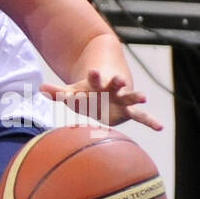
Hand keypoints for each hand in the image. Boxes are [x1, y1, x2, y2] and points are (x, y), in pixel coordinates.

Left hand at [41, 69, 159, 129]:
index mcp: (97, 84)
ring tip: (144, 97)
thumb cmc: (85, 94)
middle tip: (119, 80)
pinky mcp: (127, 111)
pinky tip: (160, 127)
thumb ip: (57, 92)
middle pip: (115, 85)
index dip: (94, 76)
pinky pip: (140, 117)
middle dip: (116, 82)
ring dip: (135, 96)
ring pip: (129, 97)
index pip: (95, 79)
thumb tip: (39, 88)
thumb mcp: (71, 93)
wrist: (104, 93)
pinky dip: (150, 121)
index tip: (93, 71)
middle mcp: (112, 90)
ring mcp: (121, 100)